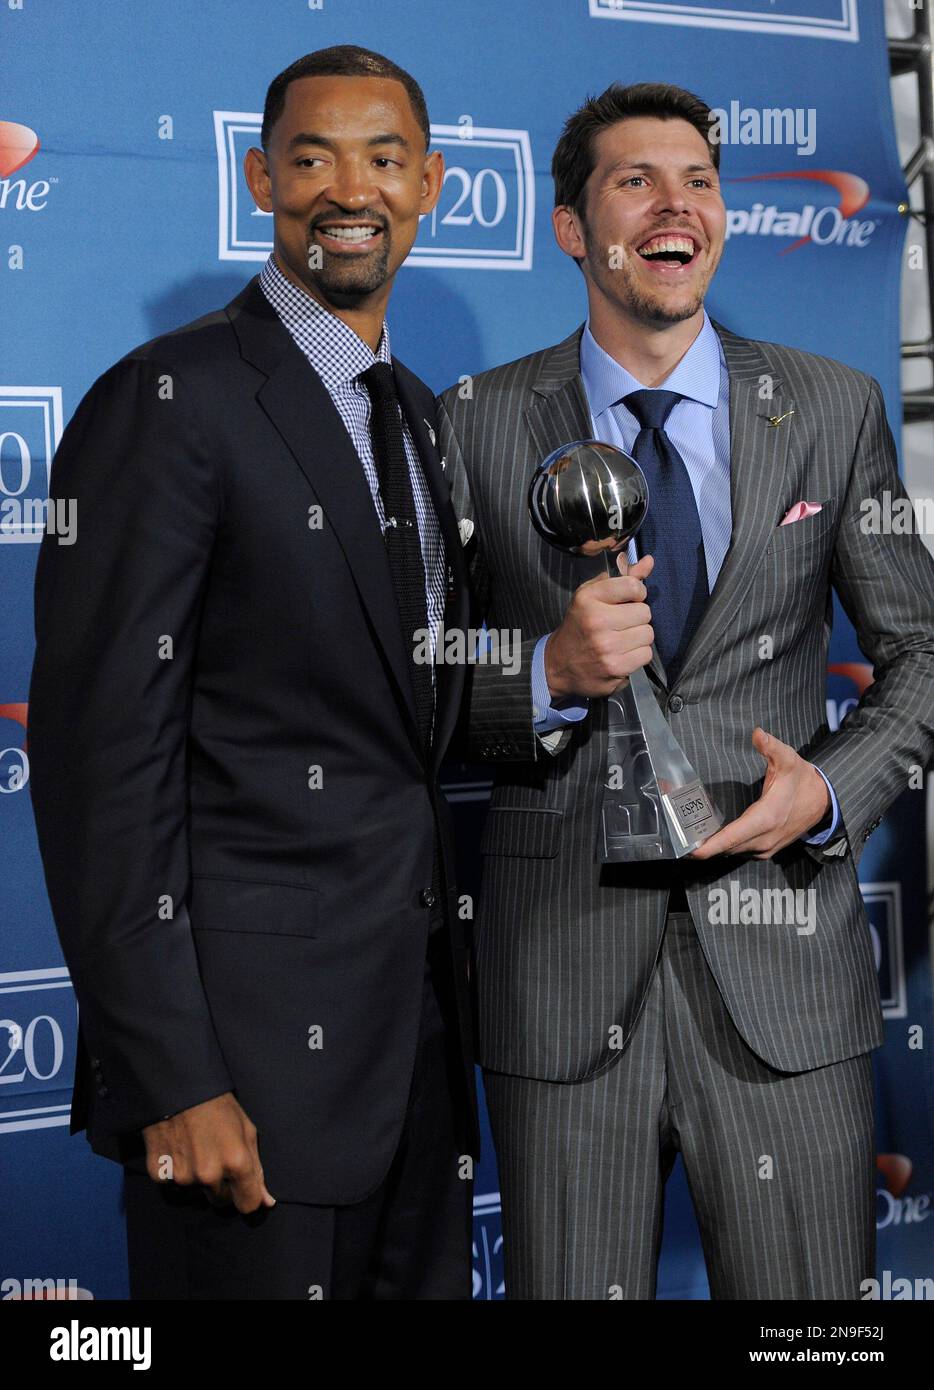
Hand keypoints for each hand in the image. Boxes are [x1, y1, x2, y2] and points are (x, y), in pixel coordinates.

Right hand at [142, 1091, 275, 1212]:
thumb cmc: (218, 1106)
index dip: (247, 1196)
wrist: (177, 1087)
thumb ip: (257, 1169)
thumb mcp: (247, 1131)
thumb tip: (267, 1202)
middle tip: (216, 1159)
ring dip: (197, 1180)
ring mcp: (182, 1176)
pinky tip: (178, 1150)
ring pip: (196, 1194)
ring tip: (196, 1150)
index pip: (248, 1205)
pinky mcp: (159, 1174)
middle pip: (220, 1201)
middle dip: (221, 1187)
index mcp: (236, 1162)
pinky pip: (173, 1185)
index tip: (242, 1187)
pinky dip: (176, 1173)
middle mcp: (209, 1174)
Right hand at [544, 552, 655, 699]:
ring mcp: (606, 647)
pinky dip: (637, 655)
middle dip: (637, 618)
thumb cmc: (579, 626)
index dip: (636, 593)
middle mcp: (597, 621)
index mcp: (589, 598)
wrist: (558, 665)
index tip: (628, 600)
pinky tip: (622, 654)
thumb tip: (649, 561)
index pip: (633, 586)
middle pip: (645, 612)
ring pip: (648, 634)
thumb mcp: (592, 596)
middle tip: (622, 624)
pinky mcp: (615, 668)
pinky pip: (645, 654)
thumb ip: (622, 579)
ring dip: (639, 637)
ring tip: (622, 639)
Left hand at [689, 728, 830, 860]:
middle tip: (679, 836)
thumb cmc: (802, 780)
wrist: (824, 801)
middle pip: (726, 848)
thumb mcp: (788, 759)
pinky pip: (740, 851)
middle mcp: (764, 839)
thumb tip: (757, 733)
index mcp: (766, 819)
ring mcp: (765, 848)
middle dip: (703, 844)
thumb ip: (771, 747)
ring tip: (690, 837)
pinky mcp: (766, 849)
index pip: (732, 838)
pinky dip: (725, 846)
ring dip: (713, 847)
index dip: (710, 846)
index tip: (690, 849)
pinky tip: (711, 838)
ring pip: (732, 852)